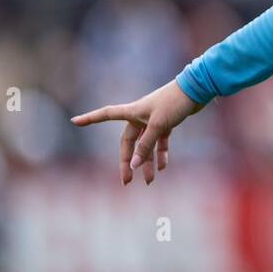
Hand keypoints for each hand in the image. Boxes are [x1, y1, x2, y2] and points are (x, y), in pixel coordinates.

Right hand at [71, 79, 205, 184]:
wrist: (197, 90)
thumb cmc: (174, 103)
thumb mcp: (158, 126)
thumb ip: (145, 146)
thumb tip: (133, 164)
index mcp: (132, 111)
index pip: (106, 115)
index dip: (90, 119)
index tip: (74, 121)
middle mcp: (140, 116)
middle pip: (129, 142)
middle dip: (128, 162)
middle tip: (127, 181)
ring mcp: (153, 120)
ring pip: (146, 145)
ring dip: (147, 162)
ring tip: (150, 181)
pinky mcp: (167, 122)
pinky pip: (160, 142)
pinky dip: (161, 154)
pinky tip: (163, 167)